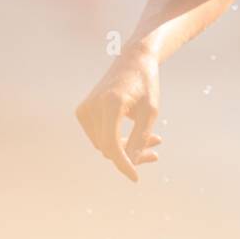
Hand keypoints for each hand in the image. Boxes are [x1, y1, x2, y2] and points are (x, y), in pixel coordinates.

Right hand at [75, 46, 161, 182]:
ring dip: (127, 148)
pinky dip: (117, 140)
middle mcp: (92, 107)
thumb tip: (130, 163)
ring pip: (104, 145)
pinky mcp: (83, 112)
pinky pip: (100, 137)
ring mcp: (84, 110)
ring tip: (154, 140)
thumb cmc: (145, 84)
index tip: (135, 178)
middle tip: (156, 151)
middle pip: (109, 147)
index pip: (112, 145)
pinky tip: (138, 135)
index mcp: (110, 104)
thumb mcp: (150, 112)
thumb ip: (140, 138)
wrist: (132, 60)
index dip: (124, 164)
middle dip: (132, 154)